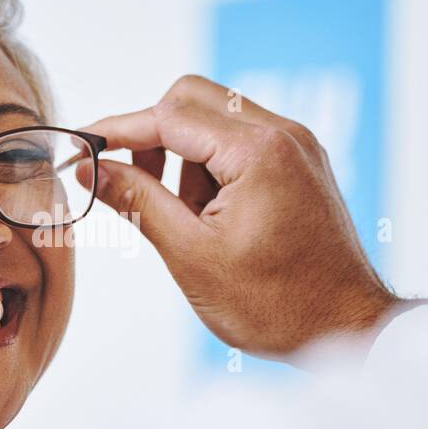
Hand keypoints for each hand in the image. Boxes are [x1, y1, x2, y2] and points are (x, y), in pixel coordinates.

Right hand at [81, 76, 399, 360]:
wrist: (347, 330)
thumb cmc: (276, 305)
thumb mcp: (190, 255)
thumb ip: (136, 201)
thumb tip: (90, 169)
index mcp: (258, 151)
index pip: (168, 115)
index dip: (116, 131)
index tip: (81, 151)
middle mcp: (283, 134)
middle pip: (192, 98)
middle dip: (152, 137)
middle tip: (131, 186)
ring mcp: (297, 145)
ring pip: (214, 118)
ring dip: (183, 156)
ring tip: (186, 220)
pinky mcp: (301, 162)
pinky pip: (241, 141)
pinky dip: (212, 167)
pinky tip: (209, 217)